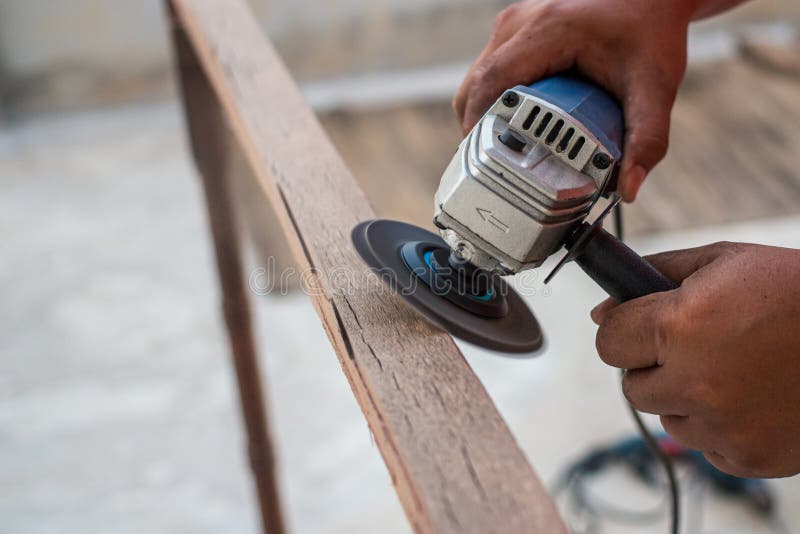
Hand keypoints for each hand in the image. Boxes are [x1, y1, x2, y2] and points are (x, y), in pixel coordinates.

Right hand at [454, 0, 696, 200]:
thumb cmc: (650, 32)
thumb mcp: (654, 86)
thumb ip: (647, 138)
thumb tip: (628, 189)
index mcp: (549, 29)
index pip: (492, 81)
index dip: (480, 125)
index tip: (487, 163)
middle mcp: (522, 22)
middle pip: (475, 85)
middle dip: (479, 130)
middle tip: (496, 168)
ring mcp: (513, 25)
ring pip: (476, 80)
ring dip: (483, 117)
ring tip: (504, 150)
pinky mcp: (514, 33)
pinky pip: (487, 73)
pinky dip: (491, 102)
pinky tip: (511, 126)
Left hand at [592, 242, 799, 477]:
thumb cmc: (796, 293)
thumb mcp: (722, 261)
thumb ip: (653, 276)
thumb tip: (602, 310)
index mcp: (681, 327)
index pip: (609, 341)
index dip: (624, 330)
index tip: (640, 327)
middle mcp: (695, 383)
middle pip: (632, 386)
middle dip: (653, 366)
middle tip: (694, 347)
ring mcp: (723, 426)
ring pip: (667, 418)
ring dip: (685, 398)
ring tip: (732, 369)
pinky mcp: (748, 458)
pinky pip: (705, 447)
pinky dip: (719, 427)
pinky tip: (751, 396)